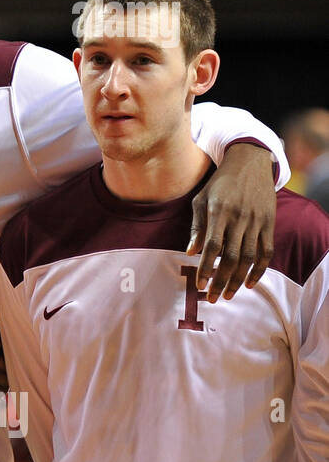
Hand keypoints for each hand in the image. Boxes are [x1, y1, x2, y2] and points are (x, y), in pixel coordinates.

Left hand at [188, 143, 275, 301]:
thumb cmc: (219, 183)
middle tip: (212, 298)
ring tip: (228, 295)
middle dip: (221, 280)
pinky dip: (259, 270)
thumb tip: (191, 252)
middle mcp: (239, 218)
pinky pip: (266, 252)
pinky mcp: (269, 224)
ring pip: (249, 258)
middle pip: (231, 257)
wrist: (250, 163)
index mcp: (219, 212)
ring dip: (238, 279)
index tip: (200, 285)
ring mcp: (257, 222)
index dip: (206, 267)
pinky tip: (249, 283)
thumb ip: (196, 226)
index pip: (212, 246)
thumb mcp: (201, 199)